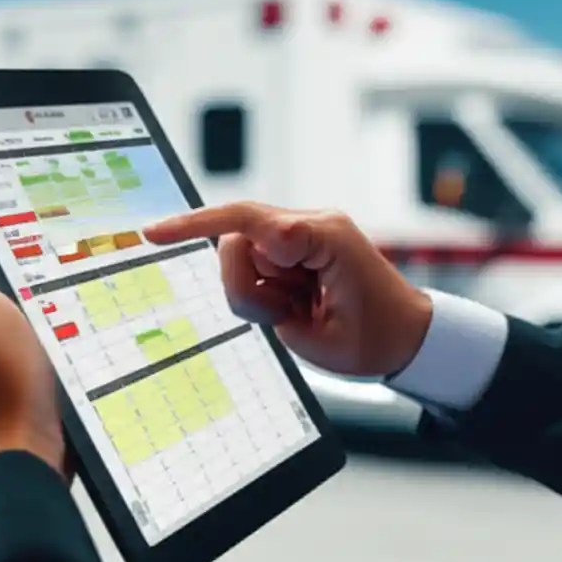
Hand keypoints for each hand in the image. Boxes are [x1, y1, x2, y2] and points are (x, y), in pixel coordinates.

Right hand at [144, 203, 431, 376]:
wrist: (406, 340)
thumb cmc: (377, 337)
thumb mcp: (320, 334)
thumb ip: (270, 296)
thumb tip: (239, 252)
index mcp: (322, 236)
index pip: (246, 221)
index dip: (196, 224)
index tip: (155, 233)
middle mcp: (311, 228)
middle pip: (237, 246)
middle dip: (249, 288)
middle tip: (288, 314)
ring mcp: (303, 239)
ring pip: (242, 263)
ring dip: (260, 297)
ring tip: (298, 312)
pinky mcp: (297, 253)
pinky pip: (256, 272)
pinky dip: (267, 298)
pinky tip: (297, 308)